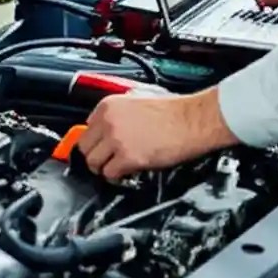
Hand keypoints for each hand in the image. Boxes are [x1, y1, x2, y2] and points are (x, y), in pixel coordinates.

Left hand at [77, 89, 238, 180]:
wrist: (193, 119)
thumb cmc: (174, 110)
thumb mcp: (138, 100)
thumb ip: (119, 114)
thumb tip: (109, 130)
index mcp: (109, 105)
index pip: (87, 128)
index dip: (96, 140)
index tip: (102, 146)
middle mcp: (108, 121)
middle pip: (85, 147)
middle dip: (95, 156)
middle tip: (107, 161)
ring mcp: (117, 140)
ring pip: (93, 163)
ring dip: (104, 168)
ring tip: (118, 168)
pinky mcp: (128, 157)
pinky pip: (109, 174)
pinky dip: (117, 177)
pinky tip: (128, 172)